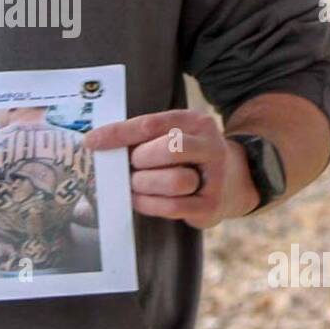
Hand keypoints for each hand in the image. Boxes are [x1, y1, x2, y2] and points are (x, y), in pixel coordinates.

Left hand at [83, 109, 258, 230]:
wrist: (237, 179)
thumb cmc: (188, 156)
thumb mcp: (172, 135)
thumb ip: (143, 137)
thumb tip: (98, 144)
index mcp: (194, 122)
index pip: (152, 124)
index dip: (119, 133)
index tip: (92, 141)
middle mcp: (209, 145)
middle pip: (170, 148)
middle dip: (142, 160)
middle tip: (133, 167)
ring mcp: (215, 176)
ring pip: (175, 180)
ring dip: (146, 185)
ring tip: (137, 185)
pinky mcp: (211, 205)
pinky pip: (173, 207)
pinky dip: (150, 204)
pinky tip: (141, 199)